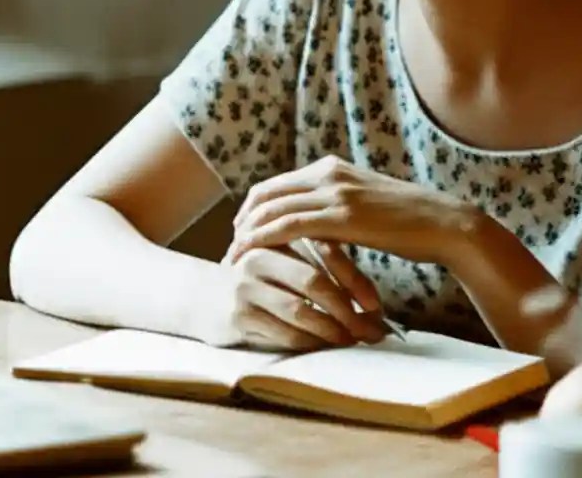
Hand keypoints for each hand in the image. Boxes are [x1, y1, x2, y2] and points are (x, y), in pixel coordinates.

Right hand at [198, 243, 388, 350]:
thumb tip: (374, 308)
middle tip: (373, 331)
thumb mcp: (289, 265)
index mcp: (279, 234)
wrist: (204, 297)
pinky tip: (323, 347)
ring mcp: (246, 285)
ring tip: (352, 341)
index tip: (377, 306)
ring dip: (332, 330)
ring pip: (300, 310)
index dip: (356, 280)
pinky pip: (283, 333)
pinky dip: (309, 343)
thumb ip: (324, 271)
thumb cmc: (262, 282)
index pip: (327, 252)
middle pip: (315, 282)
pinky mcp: (238, 314)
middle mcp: (261, 255)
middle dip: (349, 311)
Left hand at [228, 155, 485, 265]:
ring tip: (233, 258)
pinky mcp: (341, 216)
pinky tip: (250, 256)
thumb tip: (321, 220)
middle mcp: (328, 173)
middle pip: (266, 193)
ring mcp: (334, 192)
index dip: (253, 207)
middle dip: (243, 220)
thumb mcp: (367, 203)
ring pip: (271, 208)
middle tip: (231, 247)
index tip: (242, 230)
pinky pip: (287, 225)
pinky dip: (262, 239)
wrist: (444, 223)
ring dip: (246, 233)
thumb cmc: (410, 222)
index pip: (277, 184)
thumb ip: (340, 204)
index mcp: (332, 167)